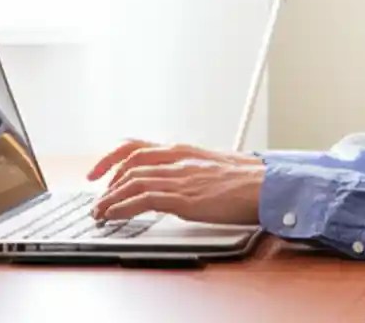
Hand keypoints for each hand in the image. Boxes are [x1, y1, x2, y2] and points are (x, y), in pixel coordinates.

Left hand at [85, 139, 264, 225]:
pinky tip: (114, 216)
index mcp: (182, 150)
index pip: (136, 148)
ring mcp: (180, 178)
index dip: (110, 159)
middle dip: (107, 184)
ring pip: (131, 182)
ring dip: (110, 200)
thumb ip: (190, 171)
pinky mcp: (184, 198)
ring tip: (100, 214)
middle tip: (97, 201)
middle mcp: (177, 160)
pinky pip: (143, 200)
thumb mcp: (212, 166)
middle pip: (128, 165)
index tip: (97, 173)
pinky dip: (122, 208)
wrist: (267, 186)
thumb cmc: (247, 179)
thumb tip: (178, 184)